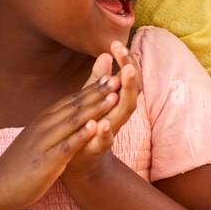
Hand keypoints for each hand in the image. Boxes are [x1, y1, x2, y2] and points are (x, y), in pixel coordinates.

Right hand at [0, 77, 120, 209]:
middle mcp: (45, 126)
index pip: (72, 100)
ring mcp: (45, 142)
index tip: (110, 74)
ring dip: (95, 107)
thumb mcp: (38, 138)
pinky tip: (95, 126)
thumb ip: (53, 124)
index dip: (92, 87)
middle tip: (118, 76)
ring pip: (74, 121)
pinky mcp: (47, 161)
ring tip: (114, 95)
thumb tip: (66, 113)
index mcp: (44, 120)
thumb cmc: (20, 164)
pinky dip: (81, 134)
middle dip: (98, 91)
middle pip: (76, 105)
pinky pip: (67, 145)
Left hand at [65, 42, 141, 178]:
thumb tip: (104, 55)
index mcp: (115, 103)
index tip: (117, 44)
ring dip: (124, 94)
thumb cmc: (86, 129)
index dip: (126, 62)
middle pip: (131, 92)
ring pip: (123, 112)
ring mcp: (110, 132)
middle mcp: (117, 116)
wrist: (79, 165)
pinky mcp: (97, 150)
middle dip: (130, 74)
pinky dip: (104, 133)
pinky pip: (104, 142)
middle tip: (126, 56)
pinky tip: (101, 123)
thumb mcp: (92, 102)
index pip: (127, 78)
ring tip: (122, 76)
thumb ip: (97, 81)